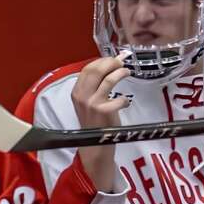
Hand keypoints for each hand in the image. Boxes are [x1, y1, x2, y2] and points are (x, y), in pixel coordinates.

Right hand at [71, 54, 131, 192]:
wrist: (94, 144)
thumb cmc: (94, 120)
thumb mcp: (88, 101)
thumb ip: (96, 84)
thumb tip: (113, 63)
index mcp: (77, 91)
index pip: (88, 68)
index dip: (102, 60)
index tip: (112, 59)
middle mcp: (82, 96)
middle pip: (97, 70)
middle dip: (111, 62)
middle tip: (121, 63)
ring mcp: (92, 103)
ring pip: (108, 79)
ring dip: (120, 73)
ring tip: (127, 72)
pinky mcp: (104, 112)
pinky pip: (119, 98)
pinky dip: (125, 98)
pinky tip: (125, 102)